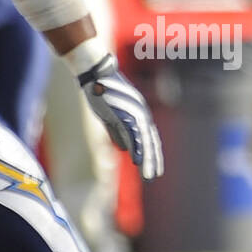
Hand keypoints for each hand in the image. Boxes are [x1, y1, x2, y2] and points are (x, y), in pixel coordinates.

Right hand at [79, 54, 163, 179]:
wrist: (96, 75)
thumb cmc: (103, 92)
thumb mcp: (111, 116)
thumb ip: (118, 132)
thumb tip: (126, 148)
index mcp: (140, 116)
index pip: (149, 139)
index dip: (152, 154)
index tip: (154, 169)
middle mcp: (142, 115)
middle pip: (151, 142)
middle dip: (153, 161)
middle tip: (154, 177)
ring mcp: (135, 114)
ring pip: (145, 141)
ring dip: (147, 160)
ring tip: (149, 175)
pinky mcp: (126, 114)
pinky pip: (134, 135)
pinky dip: (137, 148)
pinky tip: (137, 161)